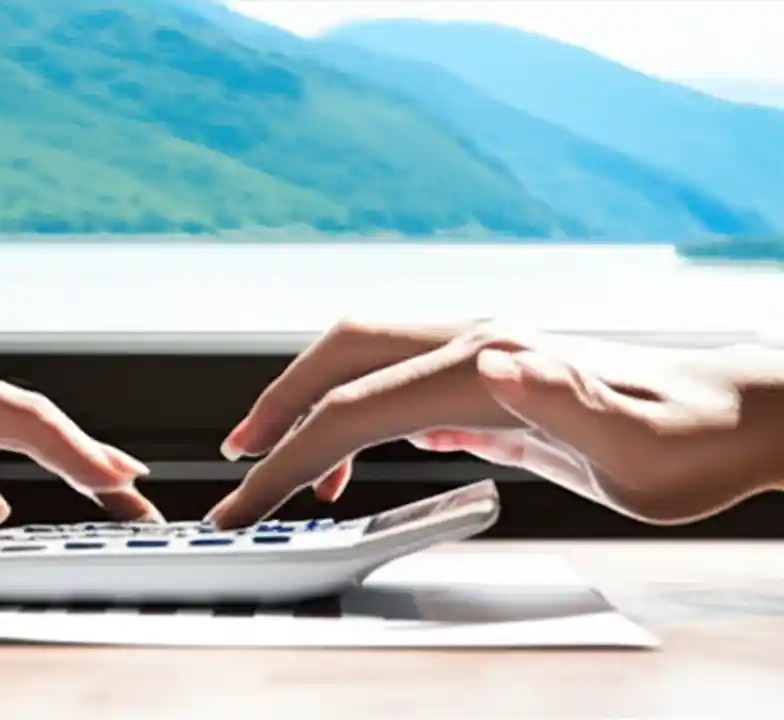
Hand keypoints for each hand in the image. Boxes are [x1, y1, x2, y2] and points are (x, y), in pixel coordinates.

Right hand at [207, 320, 783, 527]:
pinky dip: (360, 414)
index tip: (247, 501)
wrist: (737, 415)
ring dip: (311, 403)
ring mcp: (480, 355)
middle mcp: (474, 345)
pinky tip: (367, 454)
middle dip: (278, 406)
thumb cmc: (692, 440)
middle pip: (342, 358)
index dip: (289, 454)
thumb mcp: (637, 443)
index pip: (355, 406)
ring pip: (364, 361)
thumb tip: (490, 363)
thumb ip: (561, 397)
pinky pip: (400, 382)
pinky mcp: (492, 378)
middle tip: (238, 460)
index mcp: (486, 365)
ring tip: (283, 465)